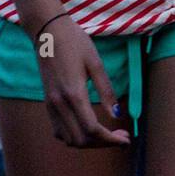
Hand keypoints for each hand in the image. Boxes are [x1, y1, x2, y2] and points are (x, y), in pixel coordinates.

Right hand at [34, 16, 130, 148]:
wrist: (48, 32)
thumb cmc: (75, 43)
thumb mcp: (96, 63)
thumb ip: (106, 90)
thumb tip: (118, 114)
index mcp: (73, 94)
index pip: (92, 129)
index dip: (110, 139)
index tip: (126, 139)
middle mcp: (59, 104)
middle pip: (81, 139)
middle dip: (103, 143)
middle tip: (122, 136)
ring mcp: (50, 105)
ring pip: (68, 139)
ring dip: (89, 142)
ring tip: (108, 134)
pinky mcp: (47, 103)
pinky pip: (59, 131)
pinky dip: (75, 136)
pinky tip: (88, 129)